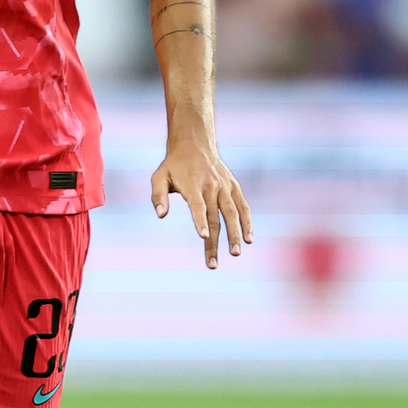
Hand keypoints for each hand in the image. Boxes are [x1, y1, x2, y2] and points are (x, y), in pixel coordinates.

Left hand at [151, 140, 251, 268]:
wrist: (195, 143)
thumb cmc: (174, 165)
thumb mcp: (159, 176)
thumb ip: (158, 196)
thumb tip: (161, 215)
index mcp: (192, 184)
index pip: (197, 205)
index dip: (200, 221)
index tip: (203, 236)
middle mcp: (211, 186)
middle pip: (214, 217)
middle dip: (213, 242)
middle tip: (212, 264)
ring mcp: (224, 186)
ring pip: (232, 213)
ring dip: (235, 234)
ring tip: (235, 253)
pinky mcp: (234, 187)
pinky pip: (243, 206)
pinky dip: (247, 222)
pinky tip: (249, 239)